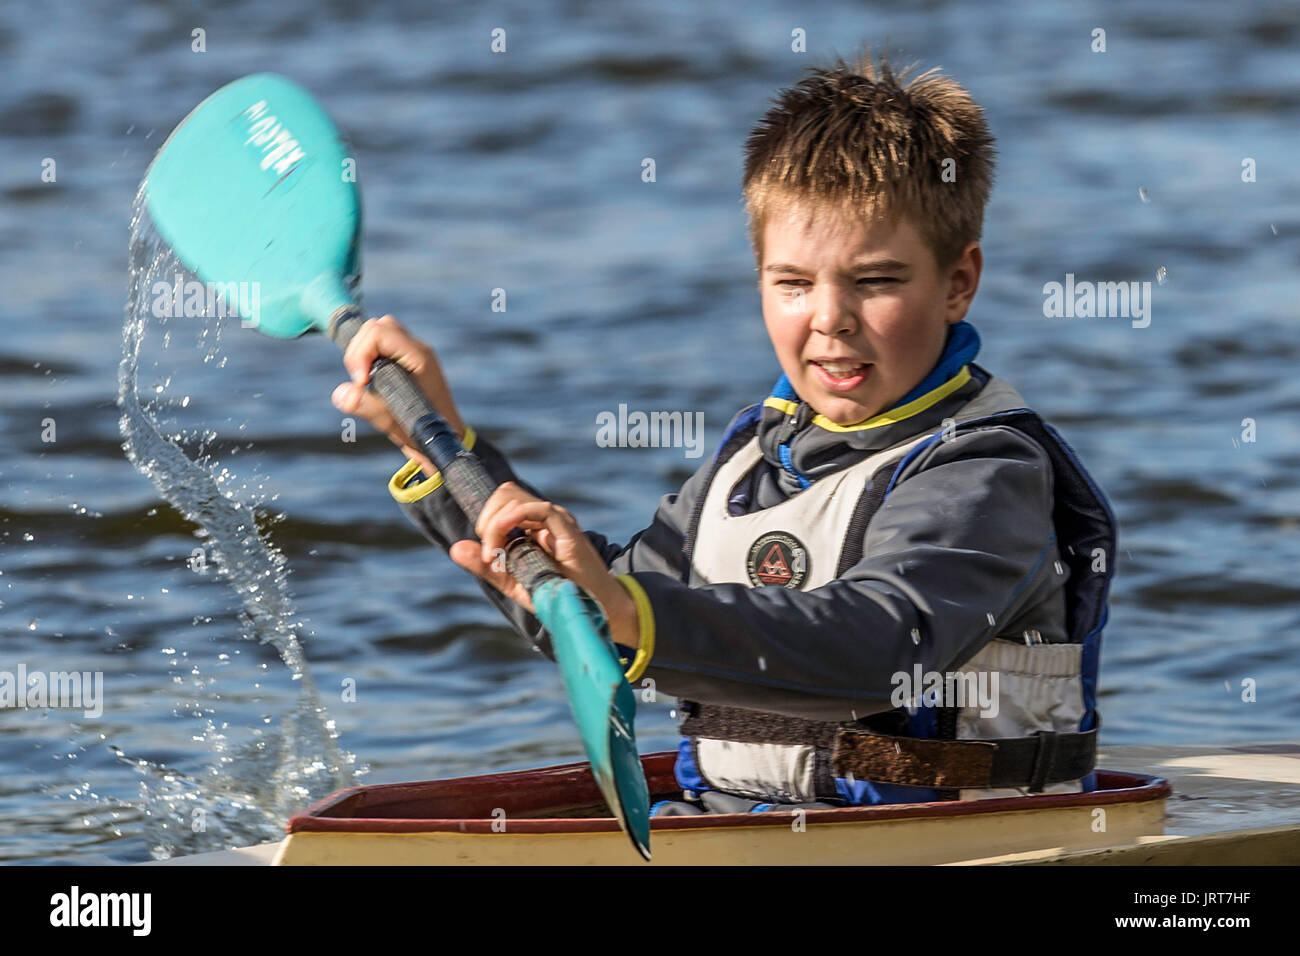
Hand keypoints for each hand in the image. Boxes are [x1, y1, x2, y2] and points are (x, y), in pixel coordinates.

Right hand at [330, 315, 466, 475]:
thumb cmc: (425, 434)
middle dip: (359, 352)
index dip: (361, 353)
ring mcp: (413, 352)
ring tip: (365, 381)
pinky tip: (372, 381)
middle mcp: (418, 349)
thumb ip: (366, 407)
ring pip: (378, 332)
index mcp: (420, 358)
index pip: (379, 332)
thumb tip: (341, 393)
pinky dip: (369, 358)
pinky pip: (382, 345)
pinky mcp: (407, 359)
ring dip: (363, 354)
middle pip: (378, 327)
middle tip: (362, 382)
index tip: (361, 382)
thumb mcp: (393, 424)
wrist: (445, 440)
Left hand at [448, 482, 639, 646]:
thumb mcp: (512, 581)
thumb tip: (455, 548)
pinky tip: (504, 533)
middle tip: (489, 555)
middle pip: (503, 494)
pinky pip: (539, 508)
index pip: (499, 501)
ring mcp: (555, 520)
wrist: (589, 609)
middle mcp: (542, 518)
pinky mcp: (567, 528)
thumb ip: (485, 566)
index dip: (485, 520)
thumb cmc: (555, 594)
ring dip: (495, 525)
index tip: (485, 555)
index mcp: (529, 526)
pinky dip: (516, 515)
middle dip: (486, 521)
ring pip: (514, 498)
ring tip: (496, 555)